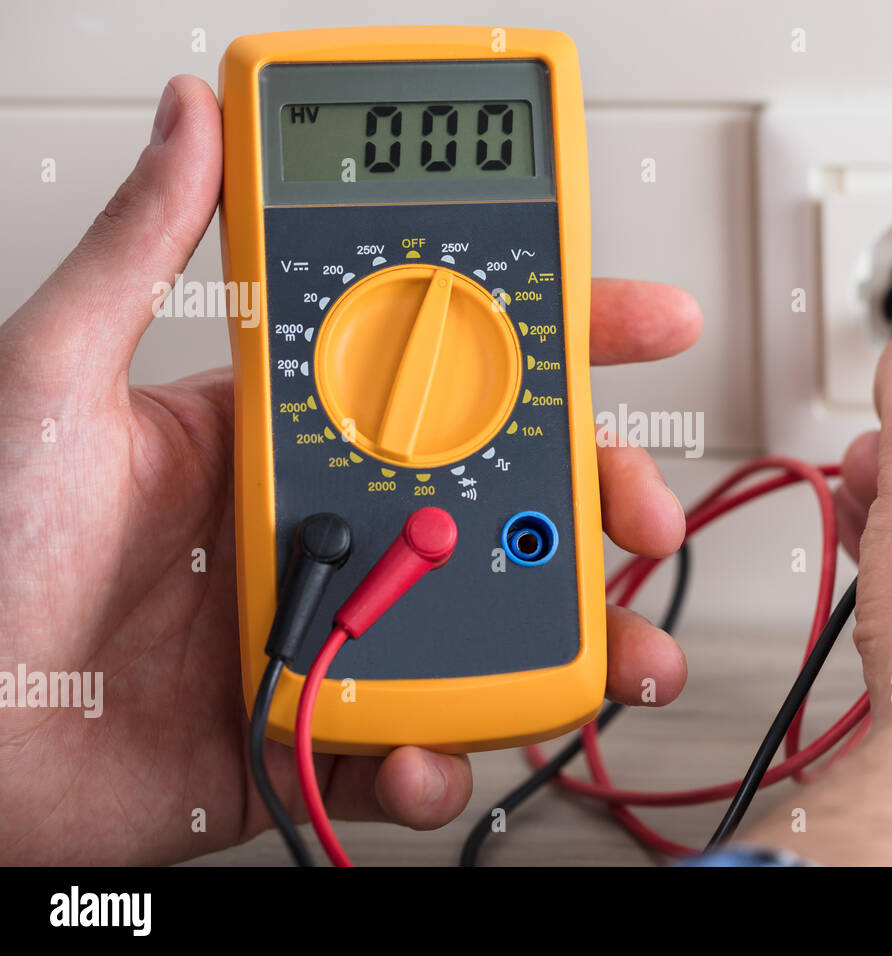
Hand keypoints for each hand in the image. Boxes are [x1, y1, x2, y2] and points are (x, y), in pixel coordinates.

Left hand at [0, 76, 698, 863]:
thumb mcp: (59, 379)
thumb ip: (141, 251)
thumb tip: (189, 122)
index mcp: (284, 437)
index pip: (441, 375)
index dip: (548, 347)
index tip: (633, 325)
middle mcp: (323, 529)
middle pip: (495, 504)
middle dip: (595, 504)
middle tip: (641, 512)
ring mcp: (329, 629)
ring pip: (482, 625)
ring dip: (566, 641)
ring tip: (609, 655)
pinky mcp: (311, 727)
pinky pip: (407, 741)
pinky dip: (439, 757)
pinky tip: (420, 749)